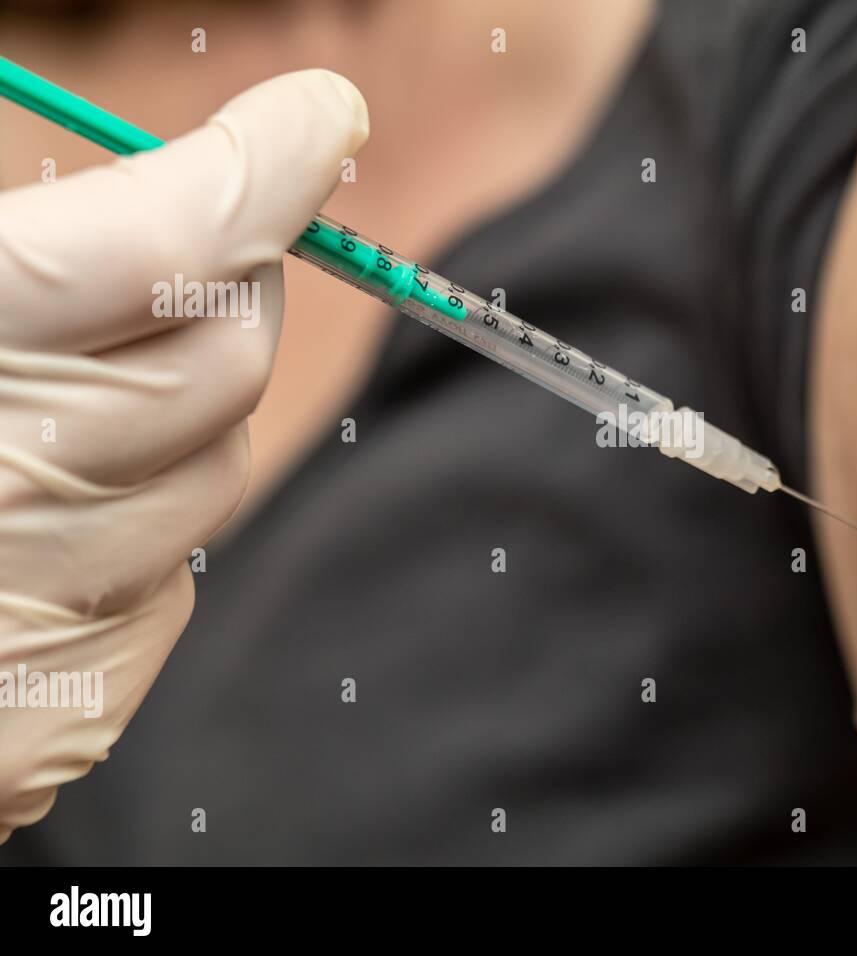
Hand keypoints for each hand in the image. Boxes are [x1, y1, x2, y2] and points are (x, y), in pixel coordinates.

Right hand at [0, 69, 367, 841]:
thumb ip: (25, 255)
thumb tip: (178, 196)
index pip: (163, 248)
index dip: (260, 165)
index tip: (315, 118)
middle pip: (222, 364)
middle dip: (234, 284)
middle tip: (206, 244)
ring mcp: (26, 630)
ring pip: (211, 476)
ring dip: (176, 421)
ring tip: (66, 408)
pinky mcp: (53, 722)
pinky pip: (167, 589)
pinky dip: (135, 538)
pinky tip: (39, 528)